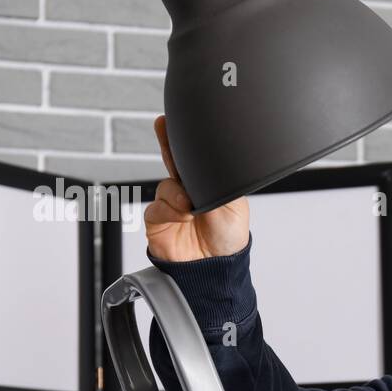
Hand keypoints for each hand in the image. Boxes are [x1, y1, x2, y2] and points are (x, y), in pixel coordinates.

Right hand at [144, 114, 249, 261]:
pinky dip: (168, 210)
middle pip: (173, 161)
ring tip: (191, 207)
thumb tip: (212, 167)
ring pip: (165, 186)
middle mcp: (188, 191)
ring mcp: (171, 204)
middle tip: (163, 125)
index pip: (194, 158)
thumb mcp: (235, 206)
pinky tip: (183, 217)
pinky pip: (156, 207)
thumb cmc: (229, 239)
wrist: (215, 270)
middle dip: (167, 142)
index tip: (175, 121)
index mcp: (208, 184)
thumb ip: (221, 183)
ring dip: (176, 194)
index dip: (184, 140)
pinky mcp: (158, 220)